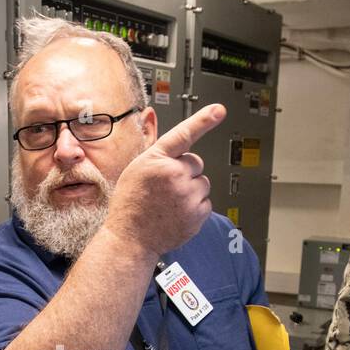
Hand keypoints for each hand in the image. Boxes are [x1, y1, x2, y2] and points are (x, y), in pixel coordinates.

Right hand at [101, 104, 224, 258]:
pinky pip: (206, 202)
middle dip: (186, 172)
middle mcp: (173, 175)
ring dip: (192, 190)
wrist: (130, 239)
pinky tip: (177, 213)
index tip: (219, 110)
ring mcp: (187, 196)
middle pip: (196, 163)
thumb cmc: (131, 204)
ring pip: (203, 183)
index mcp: (156, 160)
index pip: (183, 134)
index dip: (204, 120)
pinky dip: (196, 208)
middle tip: (166, 188)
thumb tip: (182, 146)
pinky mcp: (197, 214)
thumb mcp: (137, 169)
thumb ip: (159, 155)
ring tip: (170, 203)